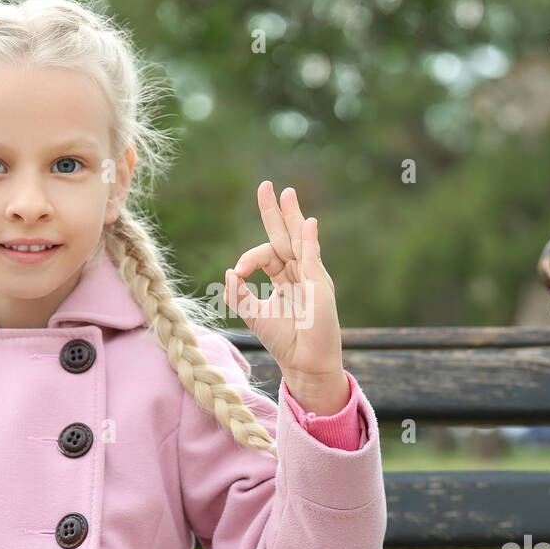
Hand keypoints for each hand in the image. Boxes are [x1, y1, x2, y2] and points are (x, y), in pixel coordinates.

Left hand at [224, 181, 342, 394]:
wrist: (303, 362)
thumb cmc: (283, 341)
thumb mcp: (252, 314)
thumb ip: (238, 294)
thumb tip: (229, 271)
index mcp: (285, 278)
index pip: (268, 254)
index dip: (249, 257)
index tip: (238, 272)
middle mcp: (300, 273)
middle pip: (286, 236)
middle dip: (276, 212)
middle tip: (268, 186)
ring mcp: (312, 277)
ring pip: (300, 240)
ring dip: (293, 216)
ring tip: (286, 193)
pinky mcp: (320, 287)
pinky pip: (313, 259)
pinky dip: (310, 241)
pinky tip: (307, 224)